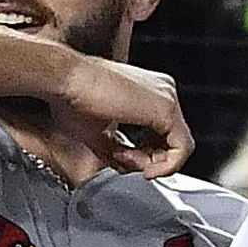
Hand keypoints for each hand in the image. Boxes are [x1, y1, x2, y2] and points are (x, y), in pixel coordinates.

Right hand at [49, 54, 191, 178]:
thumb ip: (117, 150)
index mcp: (148, 93)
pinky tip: (142, 166)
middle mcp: (162, 92)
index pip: (163, 135)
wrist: (66, 79)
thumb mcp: (97, 133)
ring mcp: (166, 97)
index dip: (145, 156)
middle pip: (175, 141)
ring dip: (154, 163)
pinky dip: (164, 165)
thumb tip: (126, 167)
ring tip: (126, 158)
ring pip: (181, 146)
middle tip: (124, 160)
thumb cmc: (72, 96)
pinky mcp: (165, 108)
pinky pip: (181, 148)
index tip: (124, 159)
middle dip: (150, 160)